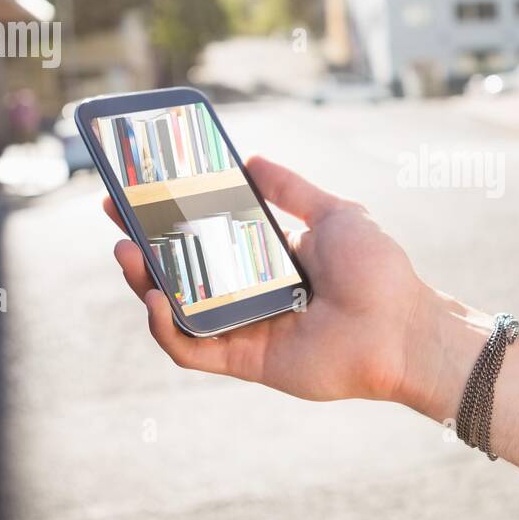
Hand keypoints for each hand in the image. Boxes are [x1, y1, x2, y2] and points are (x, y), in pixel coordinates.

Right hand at [103, 156, 430, 403]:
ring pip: (176, 309)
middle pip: (181, 270)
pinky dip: (166, 327)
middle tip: (116, 217)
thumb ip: (291, 190)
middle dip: (143, 245)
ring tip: (128, 253)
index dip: (170, 215)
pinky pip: (191, 347)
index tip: (137, 190)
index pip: (207, 234)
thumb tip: (252, 159)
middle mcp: (251, 291)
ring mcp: (244, 326)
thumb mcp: (334, 214)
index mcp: (269, 257)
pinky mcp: (243, 360)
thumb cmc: (378, 270)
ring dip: (145, 282)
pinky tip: (157, 298)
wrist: (402, 328)